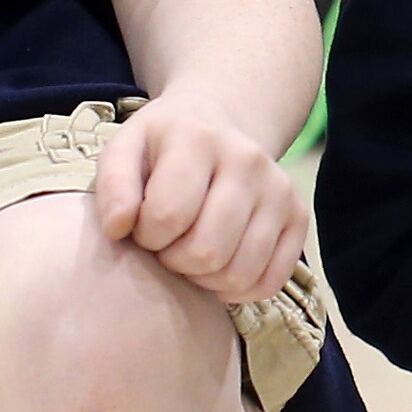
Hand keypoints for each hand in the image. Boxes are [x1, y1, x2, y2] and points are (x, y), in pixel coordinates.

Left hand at [88, 91, 310, 303]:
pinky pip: (271, 281)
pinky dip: (239, 289)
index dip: (146, 235)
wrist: (218, 122)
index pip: (168, 215)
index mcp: (198, 139)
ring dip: (204, 278)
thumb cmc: (163, 147)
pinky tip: (219, 268)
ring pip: (239, 272)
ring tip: (191, 252)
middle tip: (167, 244)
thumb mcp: (124, 149)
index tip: (144, 224)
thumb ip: (113, 187)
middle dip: (175, 261)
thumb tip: (118, 228)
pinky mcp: (298, 215)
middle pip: (206, 251)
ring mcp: (280, 189)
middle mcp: (248, 160)